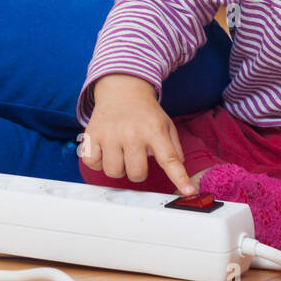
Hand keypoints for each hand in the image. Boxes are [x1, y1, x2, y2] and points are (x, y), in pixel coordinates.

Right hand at [77, 74, 196, 195]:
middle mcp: (132, 133)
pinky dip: (98, 162)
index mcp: (155, 131)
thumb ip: (174, 150)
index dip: (180, 178)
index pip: (169, 159)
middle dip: (137, 172)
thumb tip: (179, 172)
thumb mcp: (166, 125)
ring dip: (118, 168)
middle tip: (136, 158)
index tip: (188, 191)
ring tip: (120, 153)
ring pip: (113, 172)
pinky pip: (92, 163)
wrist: (122, 88)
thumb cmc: (145, 113)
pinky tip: (105, 150)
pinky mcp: (92, 134)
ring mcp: (110, 134)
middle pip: (136, 174)